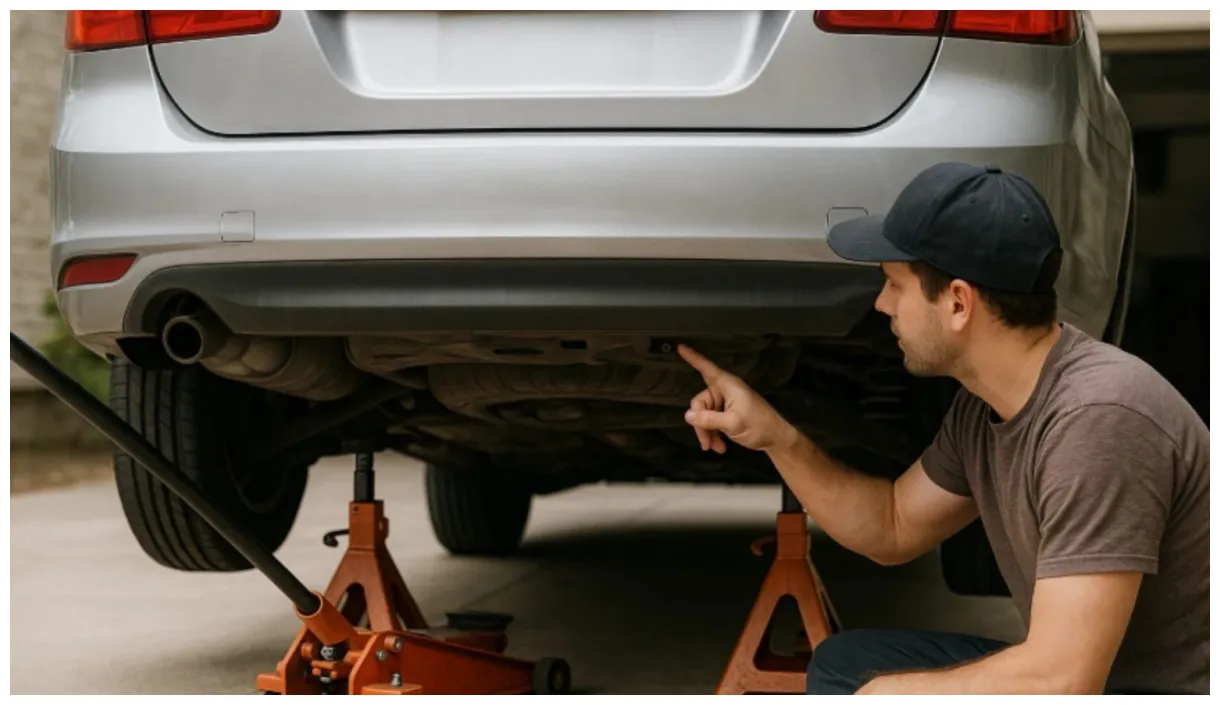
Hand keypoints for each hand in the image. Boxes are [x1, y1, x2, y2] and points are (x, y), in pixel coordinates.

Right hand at [677, 344, 796, 452]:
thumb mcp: (733, 423)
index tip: (681, 347)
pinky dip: (713, 435)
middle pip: (700, 403)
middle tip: (706, 442)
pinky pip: (711, 422)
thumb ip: (709, 419)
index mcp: (728, 385)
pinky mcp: (726, 415)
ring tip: (715, 448)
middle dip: (701, 424)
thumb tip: (688, 416)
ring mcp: (725, 404)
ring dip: (707, 433)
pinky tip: (719, 447)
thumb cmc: (759, 425)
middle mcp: (724, 391)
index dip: (693, 358)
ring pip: (703, 416)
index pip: (706, 369)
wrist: (776, 439)